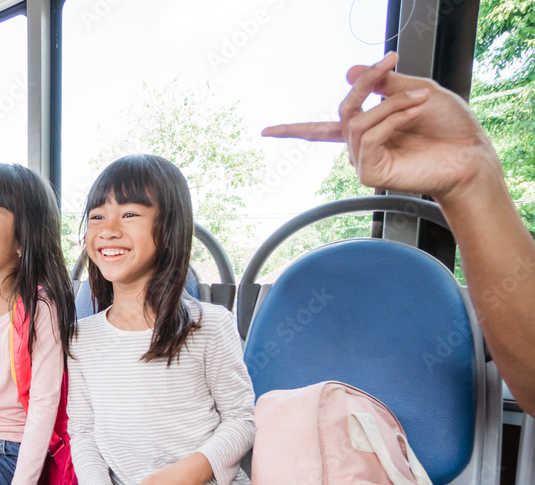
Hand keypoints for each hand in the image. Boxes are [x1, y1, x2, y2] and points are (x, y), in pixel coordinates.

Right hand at [262, 52, 499, 204]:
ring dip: (390, 103)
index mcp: (368, 130)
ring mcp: (365, 160)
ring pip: (358, 120)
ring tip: (419, 99)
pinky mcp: (372, 172)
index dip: (293, 130)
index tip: (265, 132)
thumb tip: (349, 73)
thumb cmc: (450, 128)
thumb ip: (382, 84)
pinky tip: (410, 116)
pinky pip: (368, 136)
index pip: (321, 131)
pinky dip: (390, 119)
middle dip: (366, 83)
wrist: (470, 154)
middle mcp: (362, 147)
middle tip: (390, 62)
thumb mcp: (416, 91)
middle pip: (345, 109)